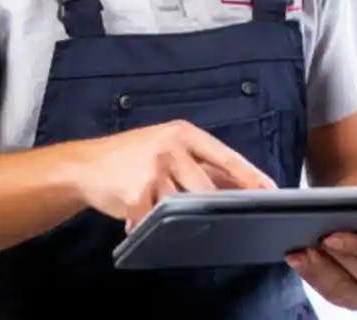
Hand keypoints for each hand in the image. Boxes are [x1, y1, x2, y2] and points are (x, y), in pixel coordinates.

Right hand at [71, 120, 276, 229]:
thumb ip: (200, 165)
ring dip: (180, 216)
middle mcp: (171, 147)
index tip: (270, 191)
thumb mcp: (168, 149)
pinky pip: (157, 217)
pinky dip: (152, 223)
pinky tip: (140, 220)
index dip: (250, 176)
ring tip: (171, 217)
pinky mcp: (138, 191)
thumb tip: (238, 186)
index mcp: (183, 134)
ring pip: (184, 204)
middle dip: (218, 206)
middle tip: (233, 220)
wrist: (85, 165)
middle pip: (209, 186)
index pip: (226, 156)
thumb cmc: (131, 157)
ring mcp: (154, 168)